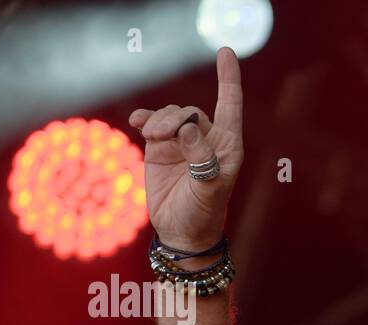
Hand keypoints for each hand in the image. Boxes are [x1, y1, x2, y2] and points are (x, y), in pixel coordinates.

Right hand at [129, 47, 243, 250]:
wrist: (180, 230)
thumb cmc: (202, 212)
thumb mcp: (207, 189)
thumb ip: (201, 158)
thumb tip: (189, 128)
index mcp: (228, 147)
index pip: (230, 105)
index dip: (229, 78)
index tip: (226, 51)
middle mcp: (207, 140)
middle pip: (191, 111)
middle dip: (175, 118)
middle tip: (159, 136)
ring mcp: (183, 142)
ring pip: (171, 115)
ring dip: (159, 121)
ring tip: (151, 136)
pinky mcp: (160, 146)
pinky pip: (152, 122)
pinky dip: (145, 118)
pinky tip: (137, 122)